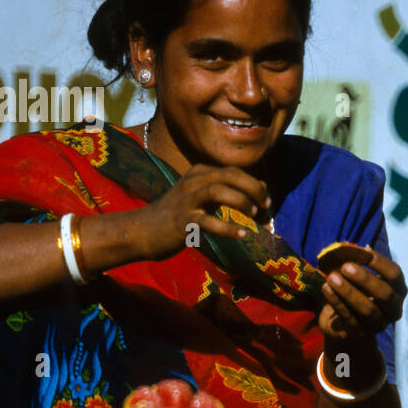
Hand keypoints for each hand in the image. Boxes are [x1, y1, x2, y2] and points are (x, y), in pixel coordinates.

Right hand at [133, 164, 269, 260]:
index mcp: (199, 173)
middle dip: (253, 189)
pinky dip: (227, 228)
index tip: (266, 201)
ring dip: (241, 201)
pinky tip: (242, 235)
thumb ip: (228, 191)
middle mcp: (193, 181)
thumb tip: (262, 188)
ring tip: (254, 215)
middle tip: (265, 206)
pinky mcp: (182, 221)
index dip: (254, 184)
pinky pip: (208, 222)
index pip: (233, 171)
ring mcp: (186, 200)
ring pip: (218, 191)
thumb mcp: (203, 198)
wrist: (141, 231)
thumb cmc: (176, 215)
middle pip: (229, 175)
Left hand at [318, 250, 406, 339]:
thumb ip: (356, 264)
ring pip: (367, 309)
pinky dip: (337, 302)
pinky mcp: (360, 333)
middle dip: (365, 279)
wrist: (345, 322)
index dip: (380, 263)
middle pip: (385, 294)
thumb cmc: (356, 290)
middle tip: (345, 266)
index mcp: (398, 290)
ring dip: (349, 292)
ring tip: (332, 278)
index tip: (363, 253)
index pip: (395, 275)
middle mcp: (393, 309)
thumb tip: (346, 249)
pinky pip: (349, 318)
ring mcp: (378, 323)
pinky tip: (326, 289)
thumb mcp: (359, 277)